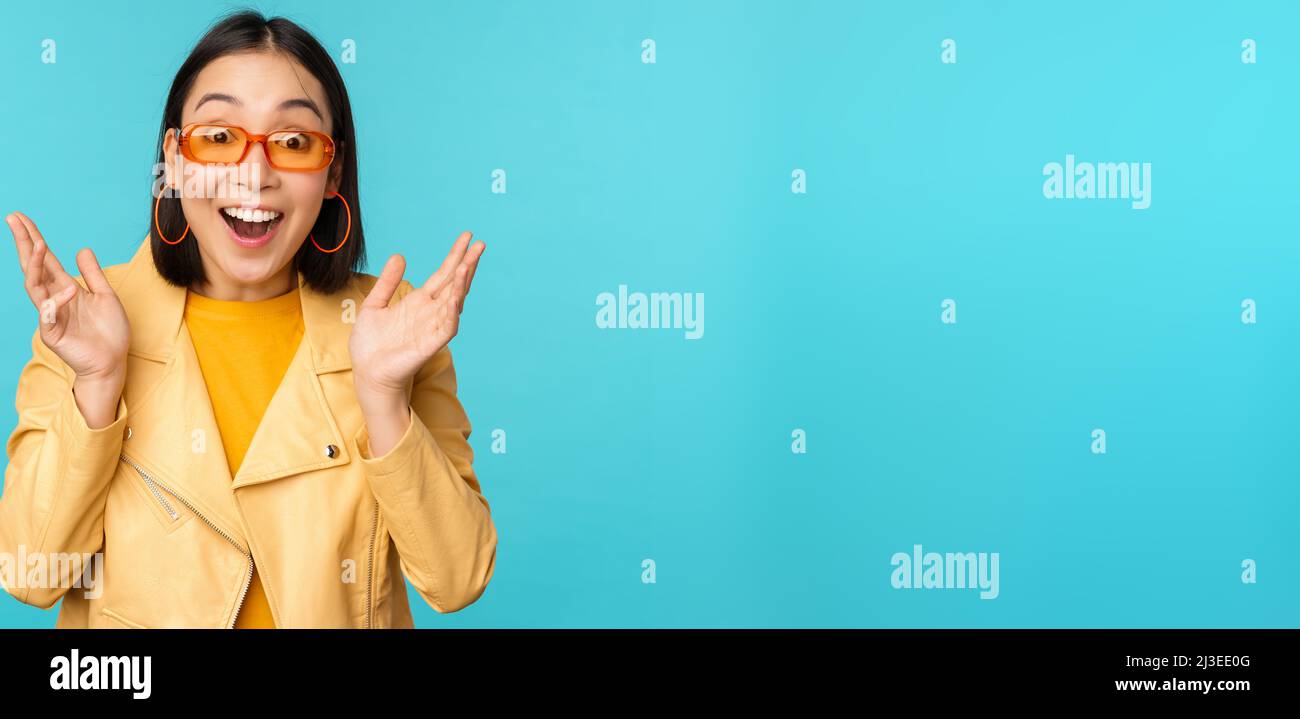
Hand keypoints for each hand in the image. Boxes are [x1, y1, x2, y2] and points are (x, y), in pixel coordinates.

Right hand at [8, 212, 129, 426]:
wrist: (113, 361)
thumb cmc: (109, 332)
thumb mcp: (106, 296)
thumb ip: (92, 274)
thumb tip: (82, 249)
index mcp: (65, 288)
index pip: (46, 260)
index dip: (34, 239)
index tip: (21, 218)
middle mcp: (54, 299)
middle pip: (34, 268)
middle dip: (25, 244)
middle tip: (14, 220)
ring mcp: (51, 316)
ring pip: (34, 288)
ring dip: (36, 266)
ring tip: (39, 245)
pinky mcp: (53, 334)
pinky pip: (49, 316)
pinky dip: (56, 303)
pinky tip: (68, 290)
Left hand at [350, 231, 484, 401]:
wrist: (367, 372)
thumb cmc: (370, 344)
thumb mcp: (374, 304)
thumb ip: (387, 282)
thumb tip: (399, 256)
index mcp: (419, 301)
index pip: (443, 274)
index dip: (455, 256)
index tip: (467, 236)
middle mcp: (431, 311)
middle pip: (455, 284)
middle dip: (468, 264)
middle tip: (480, 244)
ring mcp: (433, 327)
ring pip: (455, 302)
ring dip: (462, 284)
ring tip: (467, 266)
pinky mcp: (430, 344)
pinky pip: (447, 326)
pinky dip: (453, 312)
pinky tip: (456, 297)